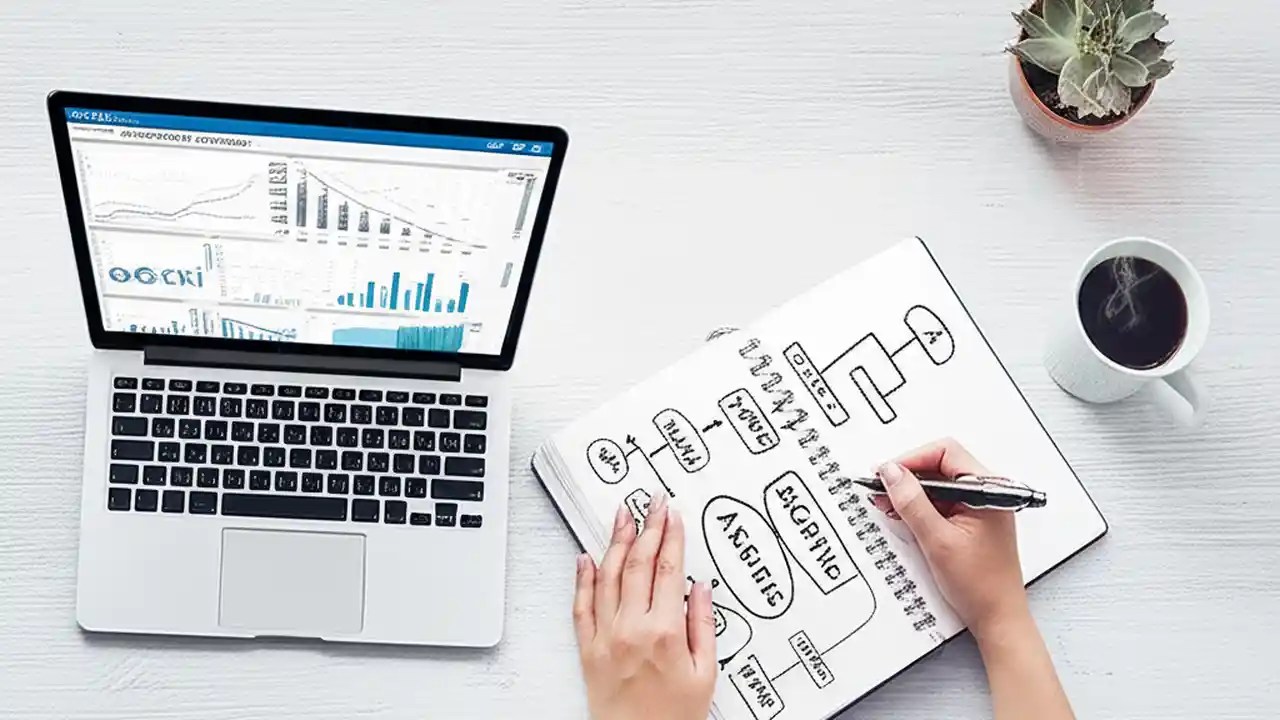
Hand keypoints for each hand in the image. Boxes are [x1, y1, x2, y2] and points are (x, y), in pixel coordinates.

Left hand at [573, 493, 717, 719]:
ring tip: (621, 516)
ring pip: (606, 576)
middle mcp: (631, 629)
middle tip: (650, 502)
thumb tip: (700, 586)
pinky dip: (582, 577)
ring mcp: (606, 637)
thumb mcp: (706, 672)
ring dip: (614, 541)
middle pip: (637, 564)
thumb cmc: (674, 718)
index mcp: (666, 632)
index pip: (668, 568)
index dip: (671, 535)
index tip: (672, 514)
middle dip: (646, 527)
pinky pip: (580, 605)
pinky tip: (585, 556)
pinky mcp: (587, 649)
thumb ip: (704, 624)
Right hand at [871, 438, 1026, 638]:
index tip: (887, 475)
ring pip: (938, 485)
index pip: (945, 453)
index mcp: (989, 490)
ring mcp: (979, 507)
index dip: (911, 460)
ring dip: (911, 493)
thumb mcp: (937, 540)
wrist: (997, 618)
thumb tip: (891, 473)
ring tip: (888, 505)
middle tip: (881, 490)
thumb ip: (912, 502)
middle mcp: (987, 493)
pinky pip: (941, 502)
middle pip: (940, 466)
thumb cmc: (981, 585)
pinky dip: (920, 507)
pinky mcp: (971, 520)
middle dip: (907, 477)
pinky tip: (904, 516)